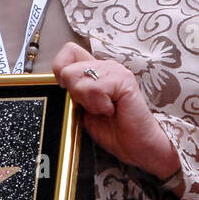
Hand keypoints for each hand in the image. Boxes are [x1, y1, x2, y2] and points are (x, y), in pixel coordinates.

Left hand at [52, 43, 179, 179]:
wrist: (138, 147)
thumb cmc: (114, 131)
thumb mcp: (84, 110)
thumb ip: (74, 92)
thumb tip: (59, 81)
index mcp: (96, 71)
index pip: (68, 51)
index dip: (62, 72)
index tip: (72, 93)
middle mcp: (106, 66)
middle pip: (68, 66)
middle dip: (73, 91)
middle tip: (91, 107)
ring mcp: (116, 70)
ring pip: (77, 75)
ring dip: (86, 99)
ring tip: (103, 110)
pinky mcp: (124, 80)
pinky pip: (95, 87)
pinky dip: (98, 104)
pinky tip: (111, 110)